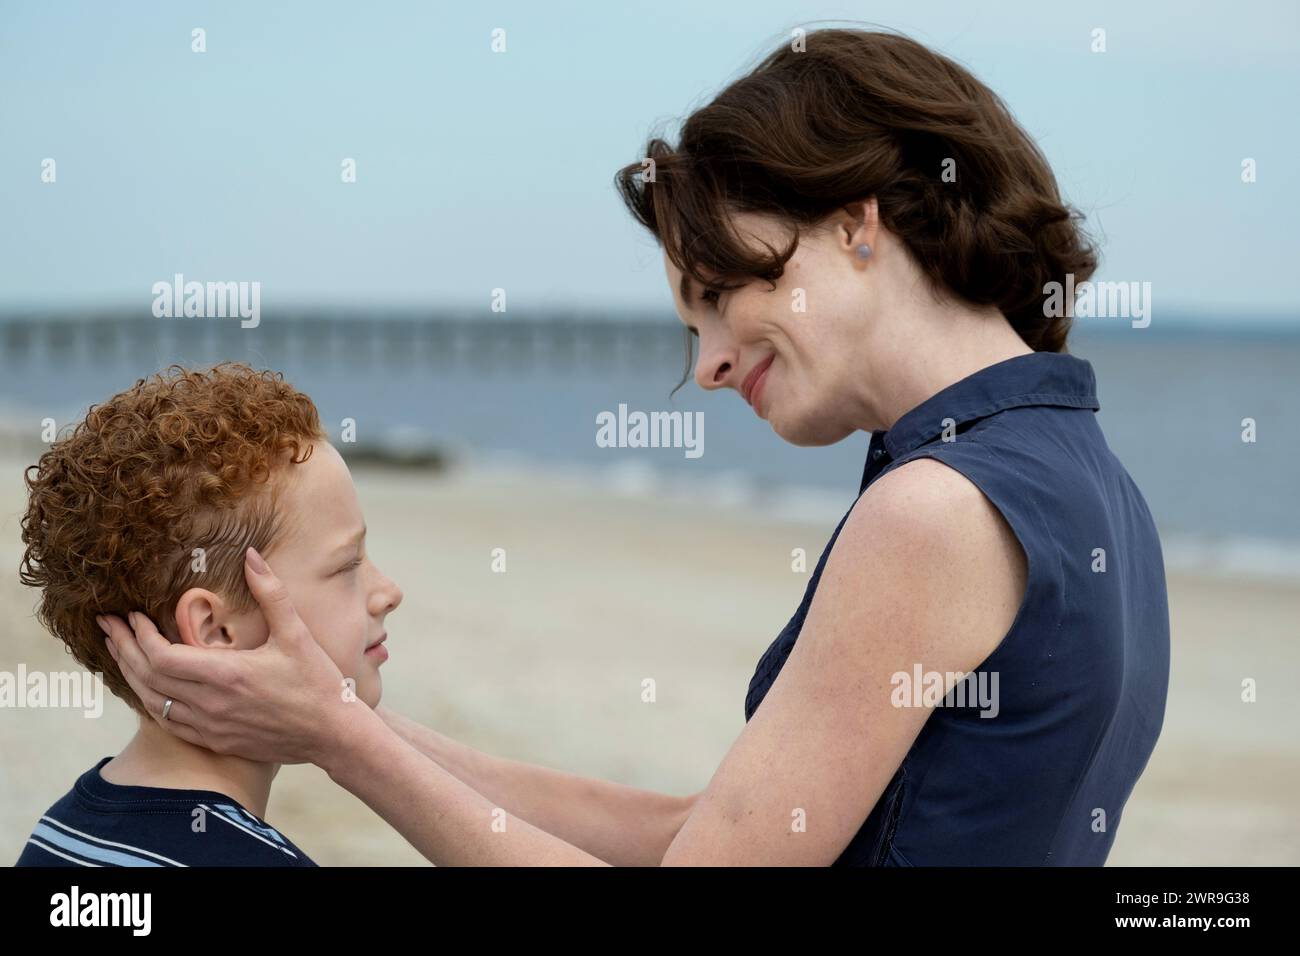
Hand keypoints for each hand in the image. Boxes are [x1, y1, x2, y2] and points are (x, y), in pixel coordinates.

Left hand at [100, 547, 356, 766]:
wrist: (332, 733)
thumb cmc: (317, 681)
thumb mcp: (296, 632)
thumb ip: (270, 591)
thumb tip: (251, 555)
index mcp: (226, 675)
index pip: (161, 657)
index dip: (139, 636)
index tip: (130, 616)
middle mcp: (210, 704)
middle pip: (147, 678)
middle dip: (122, 650)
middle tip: (108, 627)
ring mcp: (210, 727)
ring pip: (153, 703)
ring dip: (132, 676)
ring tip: (119, 654)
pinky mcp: (215, 741)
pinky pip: (170, 723)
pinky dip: (152, 702)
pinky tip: (149, 689)